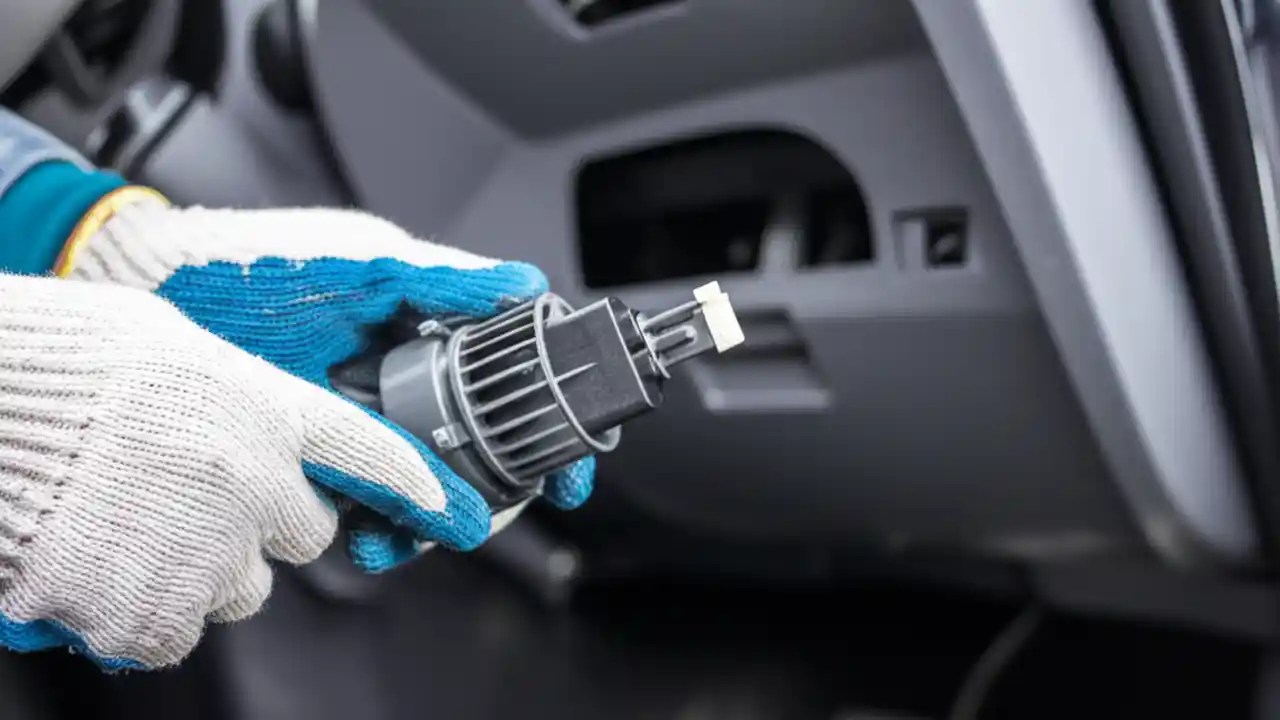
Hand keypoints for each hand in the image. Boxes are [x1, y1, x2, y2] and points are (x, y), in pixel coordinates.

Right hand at [0, 276, 485, 667]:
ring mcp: (205, 553)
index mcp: (267, 410)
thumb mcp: (176, 348)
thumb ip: (239, 403)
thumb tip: (254, 442)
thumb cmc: (66, 360)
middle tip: (186, 498)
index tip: (455, 511)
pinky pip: (165, 634)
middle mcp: (256, 485)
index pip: (371, 454)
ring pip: (235, 593)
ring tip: (121, 527)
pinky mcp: (146, 613)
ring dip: (193, 571)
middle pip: (300, 538)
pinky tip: (91, 567)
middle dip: (257, 526)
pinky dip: (135, 614)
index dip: (417, 487)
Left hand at [63, 199, 594, 569]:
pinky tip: (373, 536)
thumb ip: (445, 278)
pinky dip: (384, 527)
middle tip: (499, 508)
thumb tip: (528, 285)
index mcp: (430, 325)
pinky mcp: (326, 453)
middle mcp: (409, 375)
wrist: (154, 296)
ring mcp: (370, 418)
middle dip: (501, 486)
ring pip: (432, 482)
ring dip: (438, 517)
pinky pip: (374, 500)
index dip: (554, 419)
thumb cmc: (253, 267)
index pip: (518, 375)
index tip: (571, 460)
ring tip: (417, 534)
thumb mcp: (360, 264)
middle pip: (484, 443)